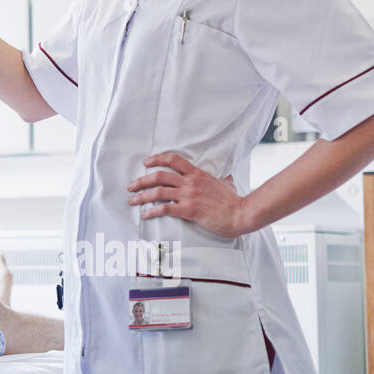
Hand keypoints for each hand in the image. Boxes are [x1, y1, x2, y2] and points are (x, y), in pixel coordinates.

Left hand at [126, 152, 254, 238]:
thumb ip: (223, 179)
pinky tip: (145, 214)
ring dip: (141, 196)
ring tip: (132, 200)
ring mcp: (189, 195)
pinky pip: (165, 209)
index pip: (173, 160)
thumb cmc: (234, 201)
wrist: (241, 214)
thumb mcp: (227, 184)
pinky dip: (152, 211)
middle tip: (131, 186)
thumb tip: (227, 176)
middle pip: (159, 176)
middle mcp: (190, 182)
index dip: (156, 159)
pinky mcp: (189, 210)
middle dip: (141, 180)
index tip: (146, 163)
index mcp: (197, 174)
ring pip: (158, 192)